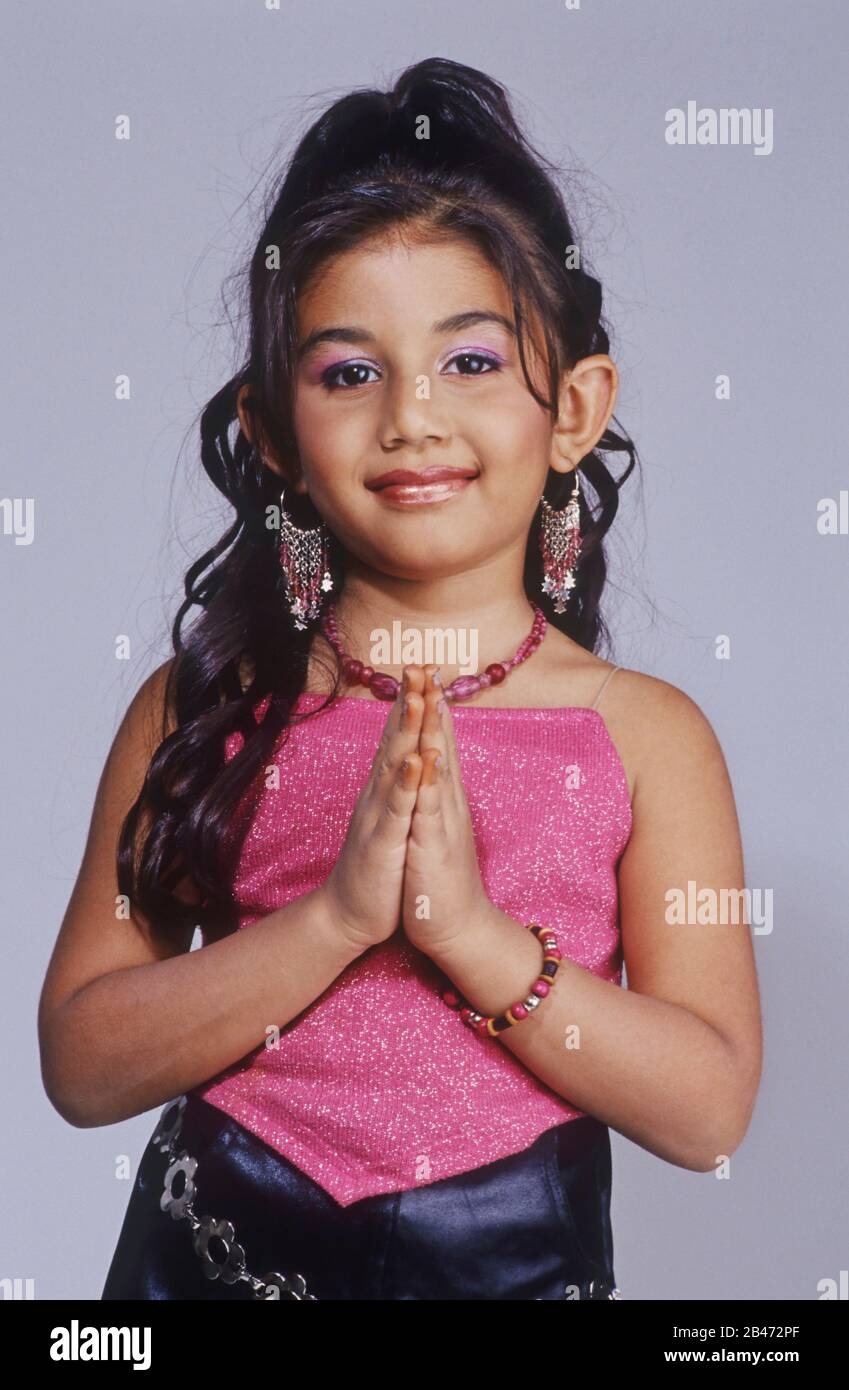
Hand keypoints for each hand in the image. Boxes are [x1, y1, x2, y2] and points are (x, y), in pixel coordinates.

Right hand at [322, 667, 425, 951]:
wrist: (350, 913)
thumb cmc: (378, 864)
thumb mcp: (391, 816)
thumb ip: (397, 782)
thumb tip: (406, 751)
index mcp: (386, 788)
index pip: (401, 736)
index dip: (413, 701)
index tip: (427, 666)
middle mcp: (378, 794)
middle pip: (395, 739)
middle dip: (408, 701)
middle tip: (419, 664)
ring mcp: (378, 816)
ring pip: (394, 766)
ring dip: (406, 731)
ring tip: (418, 697)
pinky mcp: (382, 844)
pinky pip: (398, 810)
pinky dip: (408, 784)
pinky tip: (418, 761)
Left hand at [402, 666, 492, 957]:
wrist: (458, 927)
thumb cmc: (440, 876)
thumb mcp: (435, 826)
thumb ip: (436, 793)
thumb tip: (434, 762)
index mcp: (443, 797)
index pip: (437, 743)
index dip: (430, 707)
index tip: (423, 671)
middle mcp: (447, 803)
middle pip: (441, 746)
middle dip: (432, 707)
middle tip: (426, 667)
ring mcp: (443, 824)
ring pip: (438, 771)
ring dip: (433, 735)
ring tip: (428, 700)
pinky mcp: (434, 849)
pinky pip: (429, 813)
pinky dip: (427, 786)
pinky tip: (424, 762)